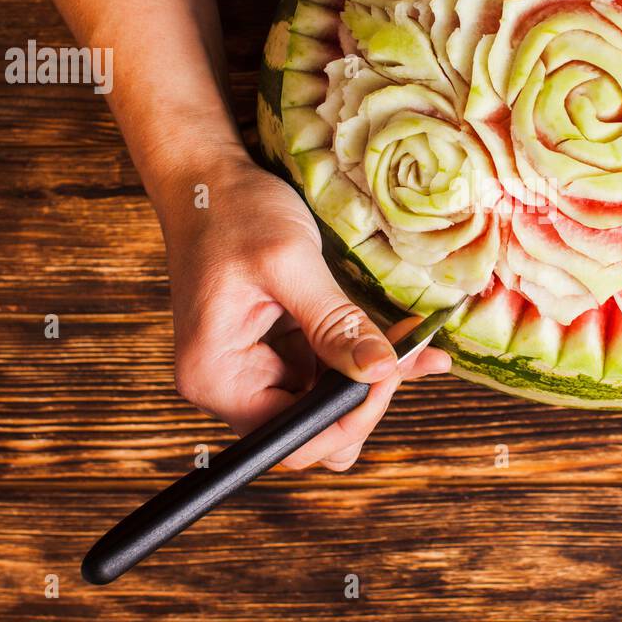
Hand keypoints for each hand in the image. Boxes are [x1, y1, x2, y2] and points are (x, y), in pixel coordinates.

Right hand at [159, 152, 450, 469]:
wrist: (209, 182)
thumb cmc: (235, 213)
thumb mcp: (289, 263)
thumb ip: (335, 323)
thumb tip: (379, 371)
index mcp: (217, 377)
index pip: (289, 439)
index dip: (346, 420)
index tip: (388, 375)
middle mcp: (230, 387)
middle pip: (311, 433)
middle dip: (363, 401)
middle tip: (403, 355)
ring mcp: (255, 371)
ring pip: (327, 406)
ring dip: (371, 380)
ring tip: (412, 343)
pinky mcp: (278, 353)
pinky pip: (328, 374)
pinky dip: (363, 358)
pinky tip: (403, 338)